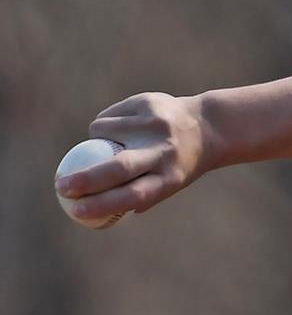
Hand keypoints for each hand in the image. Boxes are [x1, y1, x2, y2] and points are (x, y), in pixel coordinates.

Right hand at [54, 92, 211, 222]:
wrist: (207, 126)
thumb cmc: (178, 163)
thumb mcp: (168, 183)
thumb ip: (139, 194)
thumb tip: (91, 208)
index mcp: (171, 178)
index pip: (134, 195)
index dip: (102, 204)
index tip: (76, 210)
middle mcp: (164, 152)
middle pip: (119, 168)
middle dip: (85, 179)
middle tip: (61, 186)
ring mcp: (154, 126)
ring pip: (102, 133)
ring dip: (95, 141)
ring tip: (114, 142)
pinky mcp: (146, 104)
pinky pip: (107, 117)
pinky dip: (106, 125)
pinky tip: (125, 126)